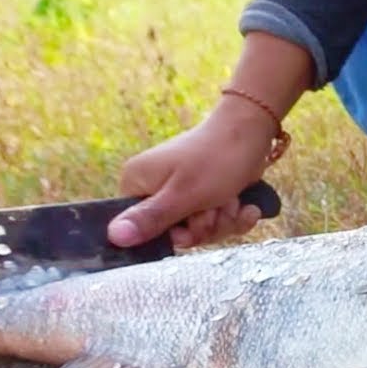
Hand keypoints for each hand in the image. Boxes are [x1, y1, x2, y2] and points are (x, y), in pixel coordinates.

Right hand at [112, 99, 276, 248]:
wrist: (252, 131)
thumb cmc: (216, 158)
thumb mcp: (182, 195)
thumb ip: (150, 218)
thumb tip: (114, 236)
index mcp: (137, 183)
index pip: (142, 230)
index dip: (172, 234)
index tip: (191, 224)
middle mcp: (155, 188)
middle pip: (177, 233)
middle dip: (205, 227)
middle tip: (215, 207)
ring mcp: (182, 192)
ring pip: (202, 230)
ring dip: (224, 220)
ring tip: (232, 199)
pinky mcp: (205, 195)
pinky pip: (218, 222)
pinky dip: (234, 215)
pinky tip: (247, 206)